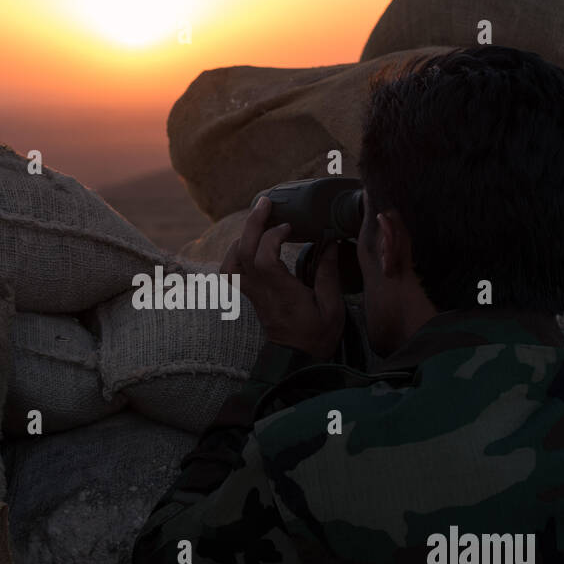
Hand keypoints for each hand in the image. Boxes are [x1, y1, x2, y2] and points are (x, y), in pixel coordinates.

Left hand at [221, 196, 344, 358]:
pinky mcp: (250, 296)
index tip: (289, 226)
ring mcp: (252, 295)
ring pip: (231, 262)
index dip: (271, 237)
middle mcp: (262, 292)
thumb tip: (330, 243)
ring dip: (241, 237)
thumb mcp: (332, 307)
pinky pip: (231, 272)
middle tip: (266, 202)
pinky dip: (235, 253)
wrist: (297, 361)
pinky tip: (249, 243)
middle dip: (252, 224)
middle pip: (244, 253)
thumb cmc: (318, 336)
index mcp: (282, 294)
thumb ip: (327, 274)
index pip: (264, 260)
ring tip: (258, 221)